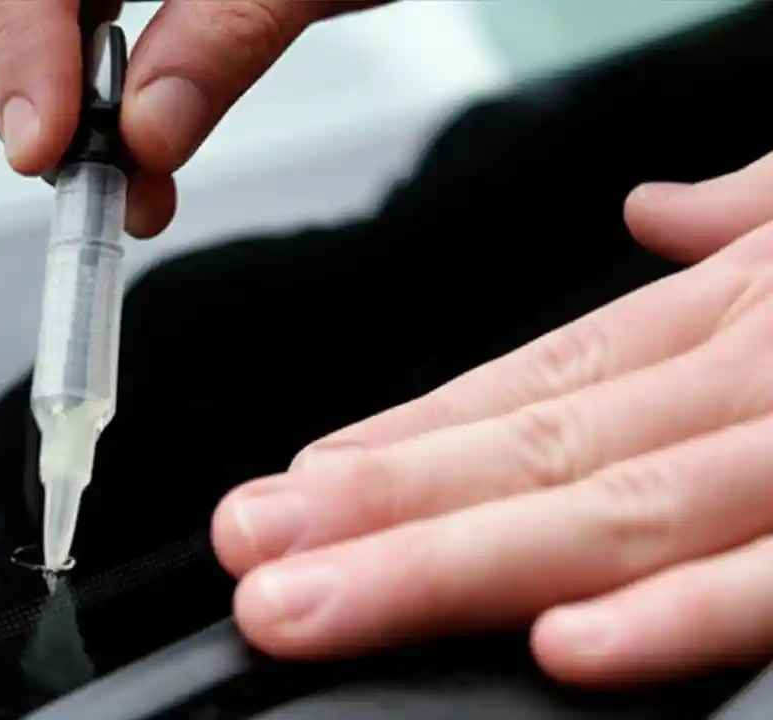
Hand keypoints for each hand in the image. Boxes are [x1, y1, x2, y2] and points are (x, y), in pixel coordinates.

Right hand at [0, 0, 377, 237]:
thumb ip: (226, 37)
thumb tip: (148, 134)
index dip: (19, 56)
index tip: (43, 147)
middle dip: (35, 102)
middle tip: (106, 186)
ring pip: (13, 22)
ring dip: (60, 112)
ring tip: (134, 177)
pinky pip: (57, 26)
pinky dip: (84, 93)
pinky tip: (126, 136)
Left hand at [211, 151, 772, 685]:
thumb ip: (739, 229)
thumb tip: (654, 212)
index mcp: (726, 315)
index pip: (535, 382)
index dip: (408, 441)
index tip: (297, 483)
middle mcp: (745, 376)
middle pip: (532, 451)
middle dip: (377, 508)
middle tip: (250, 547)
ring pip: (611, 513)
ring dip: (444, 567)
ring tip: (310, 605)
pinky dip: (671, 615)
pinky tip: (557, 646)